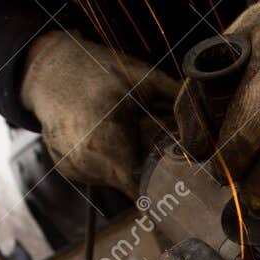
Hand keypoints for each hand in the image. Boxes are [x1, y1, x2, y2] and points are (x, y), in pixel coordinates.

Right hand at [21, 31, 178, 193]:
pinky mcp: (65, 167)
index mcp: (106, 140)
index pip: (139, 187)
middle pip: (130, 184)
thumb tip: (212, 117)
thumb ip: (177, 99)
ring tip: (120, 131)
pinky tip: (102, 135)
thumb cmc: (96, 69)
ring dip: (125, 164)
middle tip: (152, 145)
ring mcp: (72, 167)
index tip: (178, 188)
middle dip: (147, 170)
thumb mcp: (141, 77)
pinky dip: (106, 161)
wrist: (47, 69)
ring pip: (114, 181)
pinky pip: (97, 174)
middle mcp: (85, 160)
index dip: (161, 190)